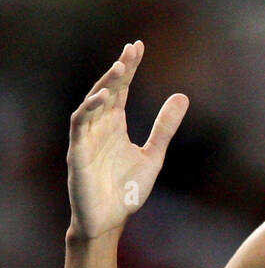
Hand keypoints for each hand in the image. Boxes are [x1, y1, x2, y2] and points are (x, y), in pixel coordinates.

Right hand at [67, 40, 188, 238]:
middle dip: (119, 69)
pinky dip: (90, 109)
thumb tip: (183, 95)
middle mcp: (99, 125)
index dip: (129, 67)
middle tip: (132, 50)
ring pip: (92, 102)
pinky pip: (80, 124)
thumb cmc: (127, 190)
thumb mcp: (154, 155)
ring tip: (121, 67)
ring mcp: (87, 137)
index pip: (122, 89)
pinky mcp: (78, 152)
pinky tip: (104, 97)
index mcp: (115, 124)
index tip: (138, 46)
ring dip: (106, 83)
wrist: (109, 221)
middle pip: (108, 89)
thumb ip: (165, 127)